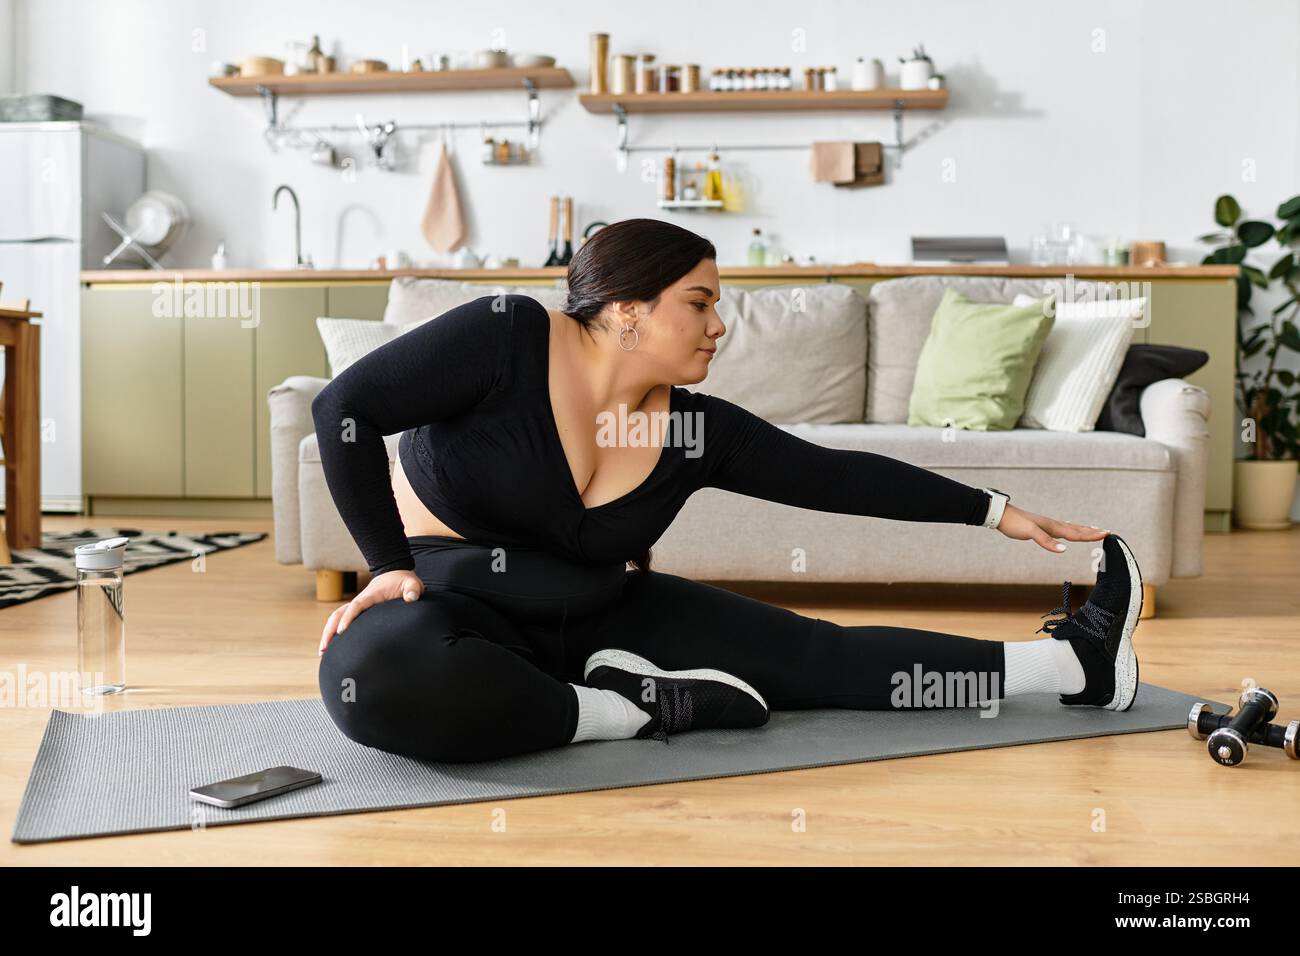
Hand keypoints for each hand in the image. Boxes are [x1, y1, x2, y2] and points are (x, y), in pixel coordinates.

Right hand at [318, 570, 423, 655]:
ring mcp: (357, 607)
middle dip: (329, 630)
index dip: (348, 618)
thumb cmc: (403, 581)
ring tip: (322, 652)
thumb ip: (413, 589)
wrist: (395, 575)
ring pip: (336, 618)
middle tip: (324, 648)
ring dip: (327, 633)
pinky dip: (333, 632)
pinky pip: (342, 621)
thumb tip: (411, 598)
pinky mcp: (358, 613)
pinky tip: (332, 648)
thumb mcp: (411, 583)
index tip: (341, 631)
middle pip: (338, 614)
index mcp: (370, 595)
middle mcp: (360, 601)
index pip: (356, 606)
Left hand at [994, 504, 1109, 552]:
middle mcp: (1053, 525)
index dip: (1091, 535)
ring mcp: (1047, 525)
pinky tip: (1067, 529)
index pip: (1076, 533)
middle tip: (1107, 531)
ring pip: (1070, 528)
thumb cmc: (1014, 523)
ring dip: (1083, 529)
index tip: (1107, 533)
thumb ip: (1046, 541)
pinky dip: (1069, 529)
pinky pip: (1061, 528)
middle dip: (1092, 532)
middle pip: (1077, 529)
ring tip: (1093, 529)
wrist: (1001, 515)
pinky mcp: (1041, 527)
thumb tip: (1063, 550)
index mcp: (1053, 527)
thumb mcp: (1030, 533)